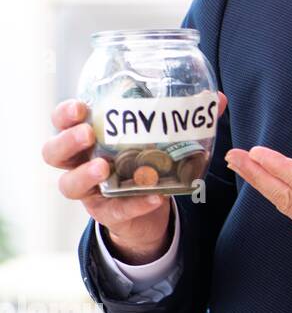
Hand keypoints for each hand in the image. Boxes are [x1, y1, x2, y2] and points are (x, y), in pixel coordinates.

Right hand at [44, 93, 227, 263]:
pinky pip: (114, 210)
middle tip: (87, 134)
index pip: (62, 121)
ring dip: (84, 174)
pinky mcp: (107, 213)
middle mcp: (80, 162)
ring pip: (68, 185)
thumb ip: (185, 119)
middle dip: (66, 141)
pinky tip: (153, 197)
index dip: (64, 114)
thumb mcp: (160, 138)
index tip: (80, 107)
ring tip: (105, 167)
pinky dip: (134, 204)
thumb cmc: (146, 161)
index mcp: (89, 137)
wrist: (150, 205)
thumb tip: (217, 98)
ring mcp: (90, 191)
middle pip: (53, 152)